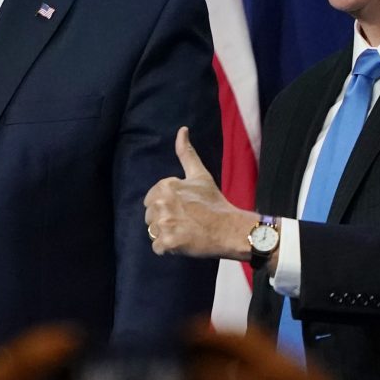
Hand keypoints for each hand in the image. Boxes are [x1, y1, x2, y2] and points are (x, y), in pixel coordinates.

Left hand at [142, 127, 251, 259]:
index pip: (150, 200)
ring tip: (185, 232)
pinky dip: (168, 249)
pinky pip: (158, 248)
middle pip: (149, 217)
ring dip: (166, 235)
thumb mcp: (200, 175)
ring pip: (152, 232)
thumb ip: (186, 153)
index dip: (166, 206)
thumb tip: (182, 129)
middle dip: (164, 221)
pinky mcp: (168, 242)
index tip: (185, 209)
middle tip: (186, 222)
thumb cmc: (215, 202)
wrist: (229, 228)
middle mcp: (161, 202)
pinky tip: (183, 243)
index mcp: (165, 186)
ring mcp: (164, 223)